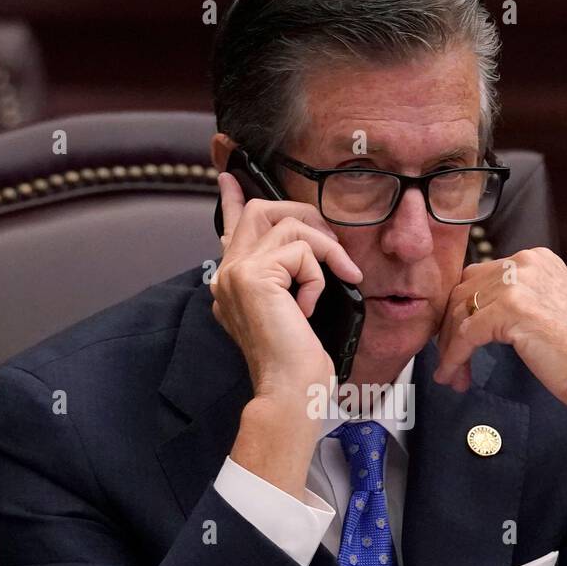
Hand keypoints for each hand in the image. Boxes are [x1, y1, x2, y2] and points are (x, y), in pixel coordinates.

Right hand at [210, 170, 361, 402]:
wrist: (289, 389)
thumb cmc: (296, 359)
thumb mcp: (293, 309)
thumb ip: (287, 278)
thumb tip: (307, 251)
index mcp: (232, 281)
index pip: (230, 228)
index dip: (232, 199)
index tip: (230, 176)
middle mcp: (227, 273)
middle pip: (260, 210)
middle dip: (304, 216)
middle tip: (330, 243)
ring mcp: (236, 272)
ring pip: (287, 224)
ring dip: (324, 248)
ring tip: (339, 277)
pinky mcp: (254, 276)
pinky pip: (301, 250)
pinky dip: (319, 274)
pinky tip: (310, 306)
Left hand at [434, 249, 566, 503]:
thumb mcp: (547, 309)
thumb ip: (515, 301)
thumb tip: (473, 313)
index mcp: (536, 260)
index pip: (479, 278)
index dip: (461, 312)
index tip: (454, 339)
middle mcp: (526, 264)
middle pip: (464, 291)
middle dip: (451, 328)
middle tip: (450, 359)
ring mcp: (518, 283)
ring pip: (460, 313)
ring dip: (450, 348)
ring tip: (452, 374)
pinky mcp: (510, 310)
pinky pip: (465, 334)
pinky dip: (454, 357)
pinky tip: (453, 375)